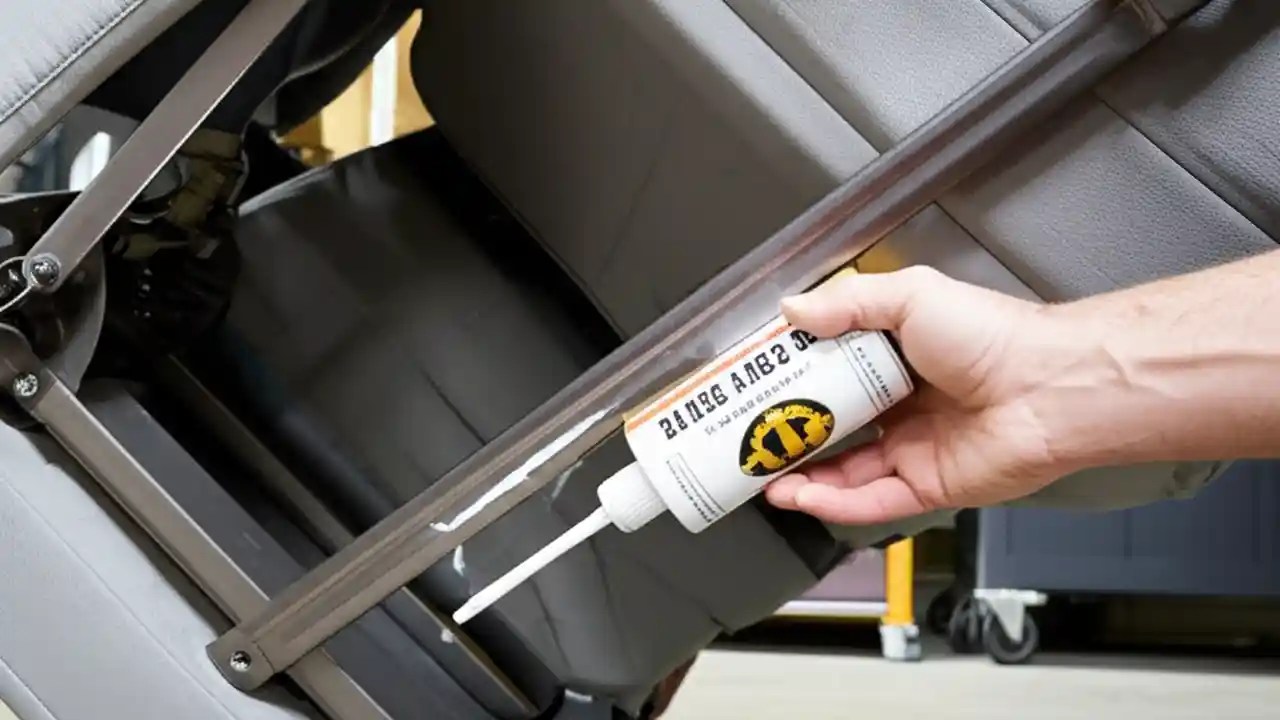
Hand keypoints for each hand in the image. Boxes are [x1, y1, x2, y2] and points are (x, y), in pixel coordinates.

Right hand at [765, 266, 1089, 524]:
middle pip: (834, 428)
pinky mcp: (926, 488)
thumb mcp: (911, 296)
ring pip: (845, 471)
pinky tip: (796, 495)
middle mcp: (905, 407)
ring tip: (760, 473)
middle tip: (749, 435)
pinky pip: (870, 501)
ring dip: (801, 476)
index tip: (757, 384)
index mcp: (900, 358)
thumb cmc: (991, 336)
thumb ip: (847, 302)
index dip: (795, 381)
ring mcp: (914, 450)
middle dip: (789, 435)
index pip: (834, 374)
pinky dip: (830, 502)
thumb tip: (791, 310)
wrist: (1046, 385)